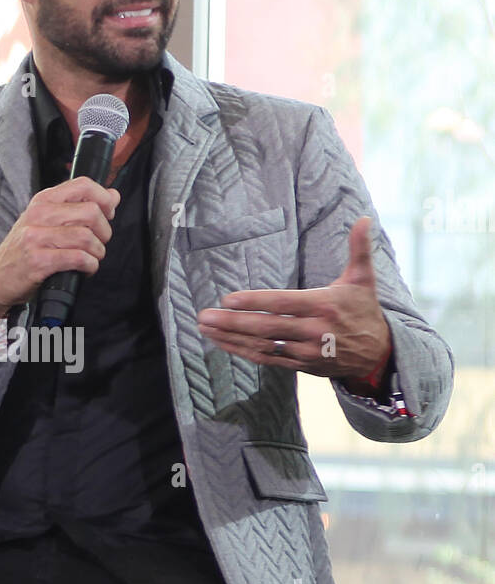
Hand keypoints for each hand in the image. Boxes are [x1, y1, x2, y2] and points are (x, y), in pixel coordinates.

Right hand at [0, 175, 120, 316]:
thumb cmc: (27, 248)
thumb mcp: (48, 221)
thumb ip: (79, 207)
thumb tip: (113, 196)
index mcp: (43, 200)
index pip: (83, 185)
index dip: (104, 199)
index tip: (107, 214)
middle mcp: (38, 215)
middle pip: (90, 212)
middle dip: (104, 231)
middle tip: (99, 242)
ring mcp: (36, 238)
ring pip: (86, 237)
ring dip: (97, 252)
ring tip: (91, 258)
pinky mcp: (38, 261)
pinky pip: (78, 258)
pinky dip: (90, 266)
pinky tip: (85, 269)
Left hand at [196, 216, 392, 385]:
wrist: (378, 354)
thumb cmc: (363, 310)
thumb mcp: (363, 279)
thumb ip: (359, 248)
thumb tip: (363, 218)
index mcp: (324, 306)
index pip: (283, 303)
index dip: (255, 302)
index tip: (228, 299)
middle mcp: (313, 331)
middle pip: (267, 327)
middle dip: (233, 322)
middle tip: (205, 316)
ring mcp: (305, 352)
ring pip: (263, 346)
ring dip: (232, 338)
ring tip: (206, 328)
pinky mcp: (301, 366)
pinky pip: (268, 359)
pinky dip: (243, 352)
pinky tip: (223, 343)